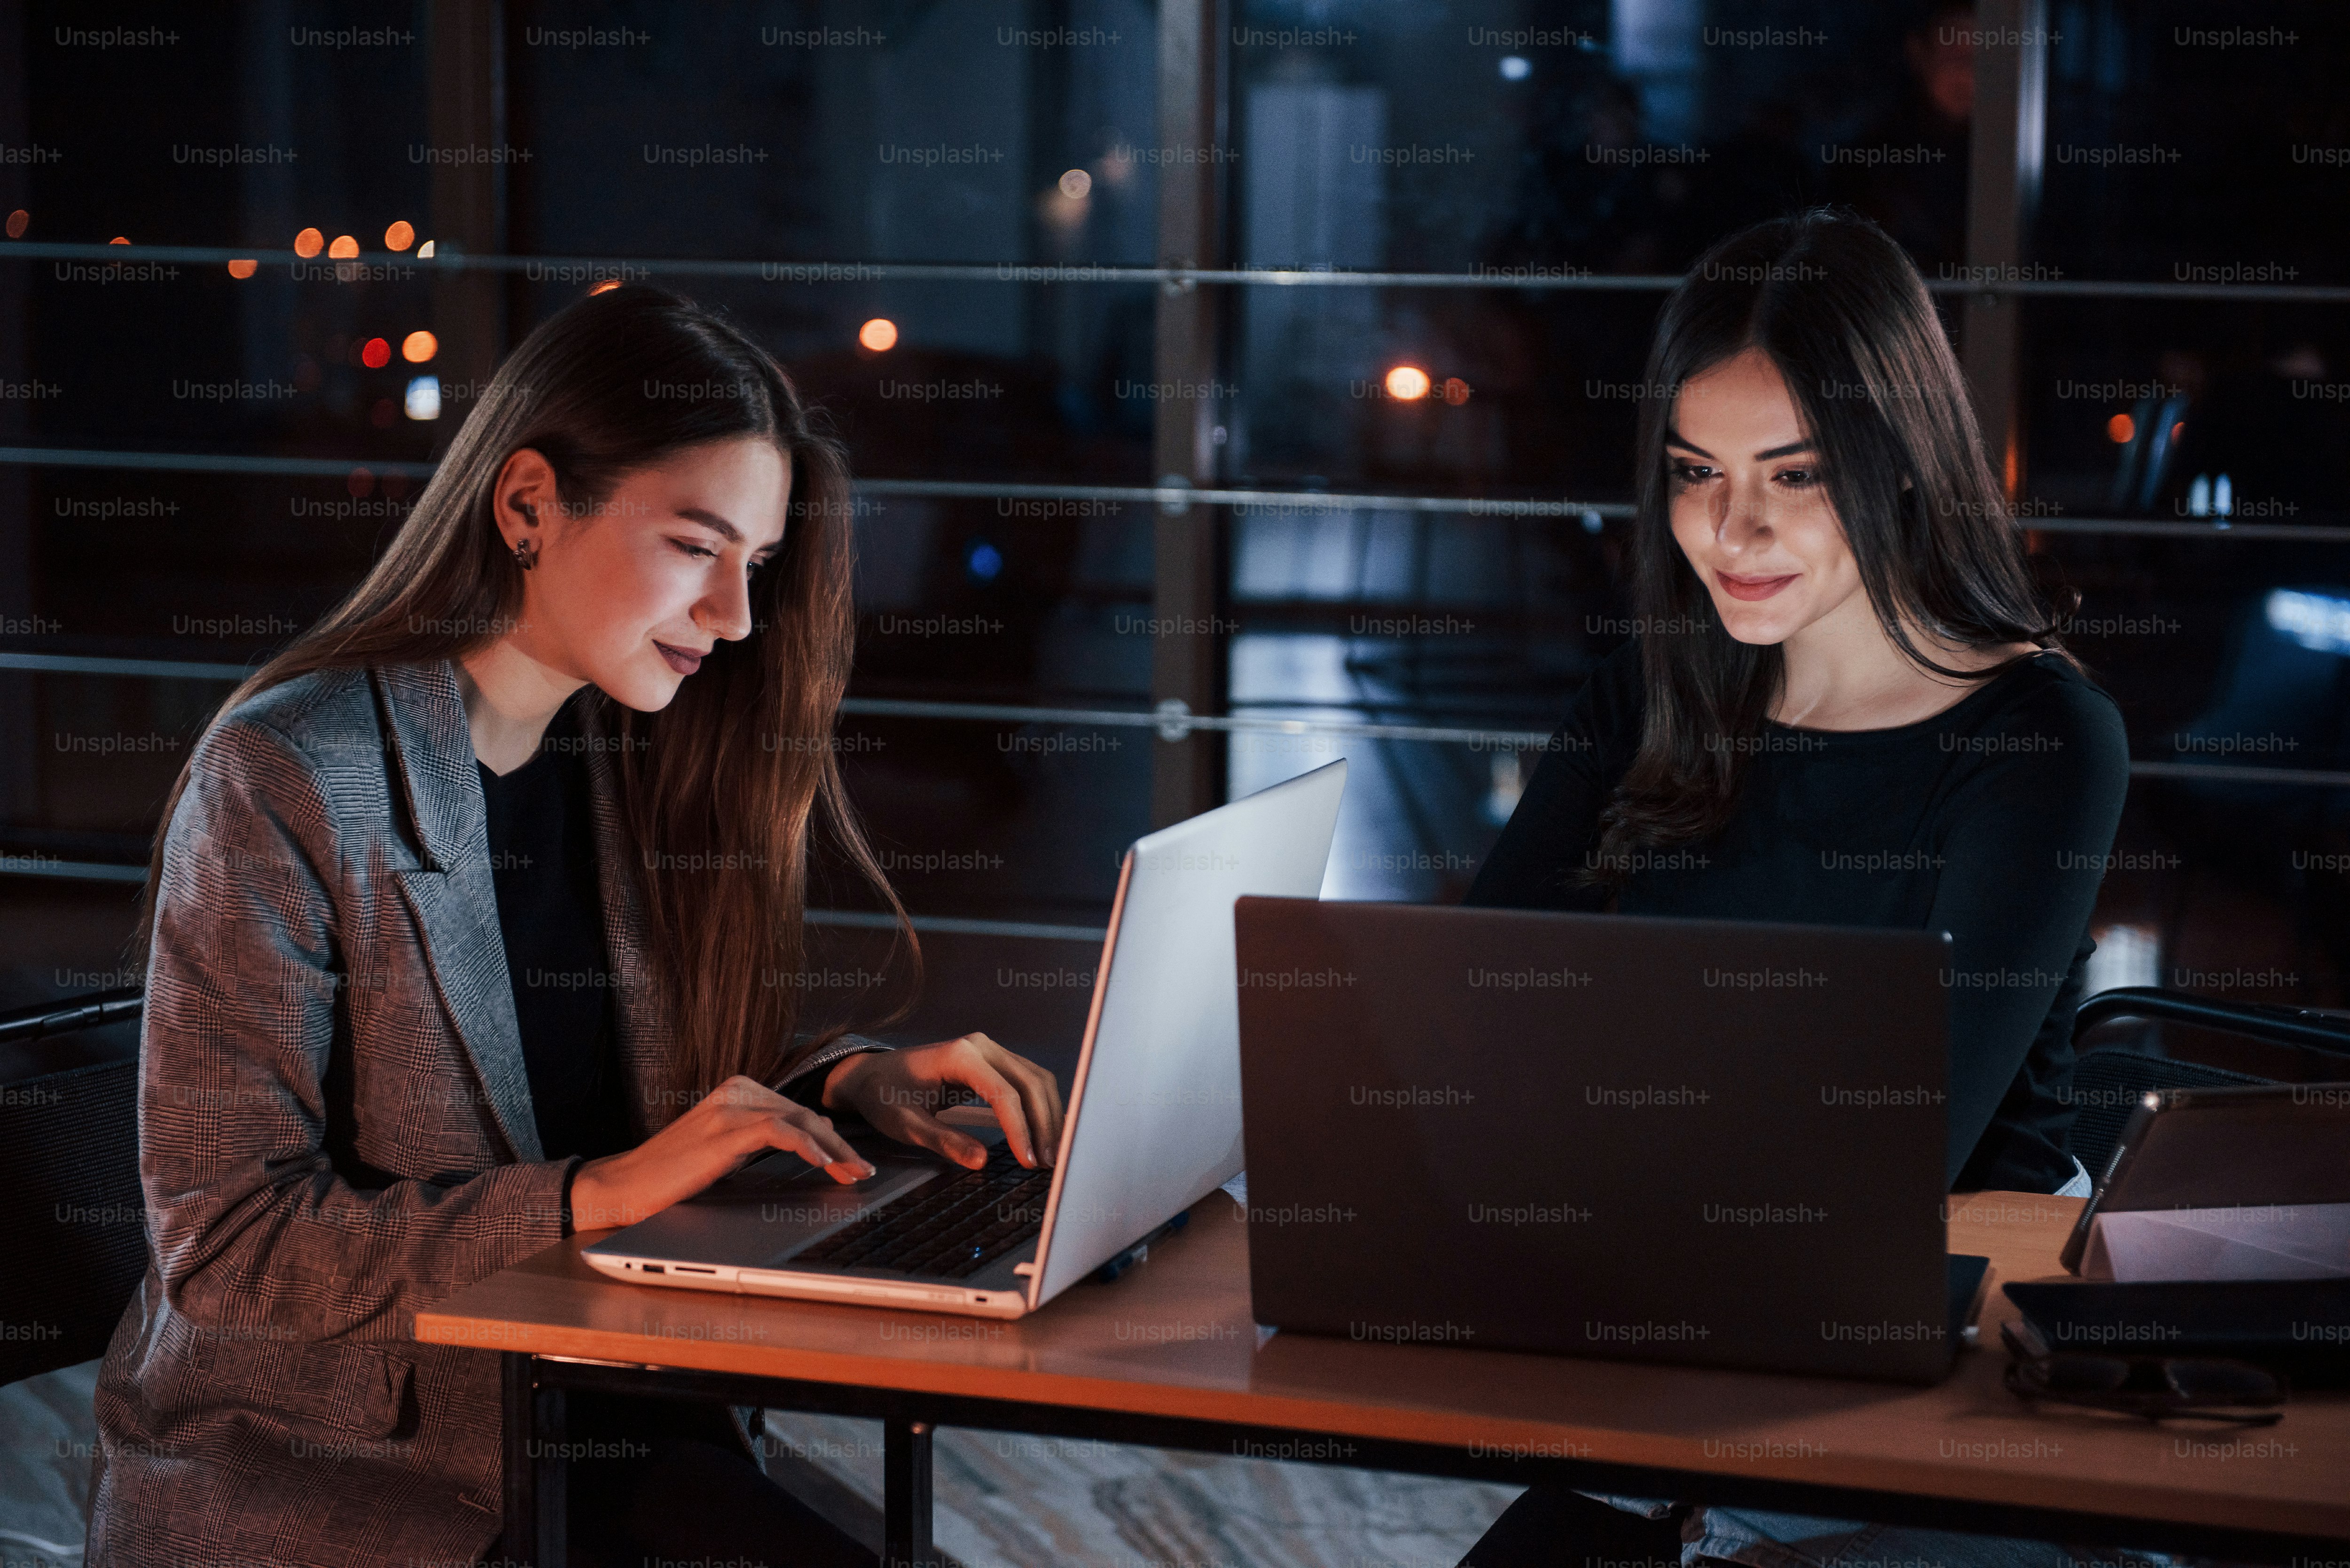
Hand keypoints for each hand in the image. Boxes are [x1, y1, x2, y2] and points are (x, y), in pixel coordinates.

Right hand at [568, 1075, 875, 1231]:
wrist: (627, 1186)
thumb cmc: (675, 1174)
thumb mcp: (729, 1150)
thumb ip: (764, 1138)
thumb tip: (816, 1137)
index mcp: (738, 1091)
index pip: (798, 1111)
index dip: (831, 1138)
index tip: (854, 1163)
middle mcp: (736, 1091)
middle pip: (804, 1115)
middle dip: (839, 1146)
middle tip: (863, 1172)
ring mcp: (729, 1108)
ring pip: (799, 1121)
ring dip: (833, 1150)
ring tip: (853, 1173)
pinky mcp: (723, 1131)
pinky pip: (778, 1131)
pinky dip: (807, 1147)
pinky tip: (825, 1164)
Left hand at [823, 1032, 1065, 1171]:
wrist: (872, 1074)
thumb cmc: (884, 1097)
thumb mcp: (906, 1124)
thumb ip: (944, 1141)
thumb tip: (982, 1161)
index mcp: (960, 1055)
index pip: (1004, 1094)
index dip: (1021, 1130)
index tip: (1028, 1162)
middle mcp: (981, 1046)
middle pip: (1030, 1083)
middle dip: (1043, 1124)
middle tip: (1049, 1163)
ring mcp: (990, 1050)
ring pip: (1036, 1080)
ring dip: (1047, 1116)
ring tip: (1050, 1153)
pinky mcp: (994, 1061)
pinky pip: (1028, 1081)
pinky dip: (1040, 1108)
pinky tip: (1043, 1134)